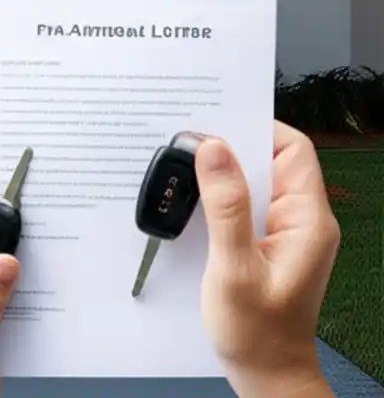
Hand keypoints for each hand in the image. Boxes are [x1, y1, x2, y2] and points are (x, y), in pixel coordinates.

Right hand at [196, 122, 339, 397]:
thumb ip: (225, 206)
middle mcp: (304, 222)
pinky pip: (248, 207)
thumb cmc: (255, 331)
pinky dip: (223, 199)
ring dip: (224, 175)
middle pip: (273, 162)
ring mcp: (288, 234)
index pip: (293, 150)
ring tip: (188, 172)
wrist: (266, 373)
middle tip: (191, 145)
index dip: (257, 129)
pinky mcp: (270, 246)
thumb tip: (213, 148)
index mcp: (308, 221)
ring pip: (258, 183)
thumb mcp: (233, 266)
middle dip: (233, 149)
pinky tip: (197, 206)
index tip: (215, 125)